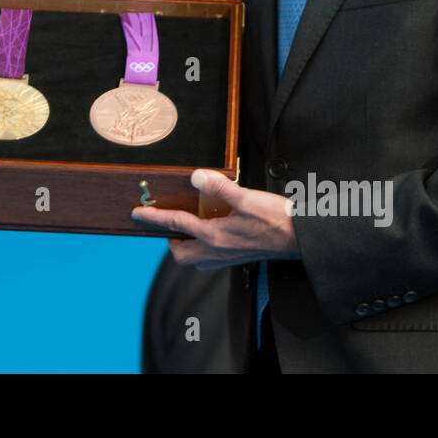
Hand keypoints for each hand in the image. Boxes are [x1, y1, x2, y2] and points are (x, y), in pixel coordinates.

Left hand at [129, 169, 299, 269]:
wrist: (301, 239)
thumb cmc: (277, 219)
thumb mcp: (246, 197)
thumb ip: (219, 187)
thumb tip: (196, 176)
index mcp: (214, 236)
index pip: (176, 225)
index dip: (154, 218)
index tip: (136, 214)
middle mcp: (217, 251)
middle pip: (181, 254)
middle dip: (171, 241)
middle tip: (170, 225)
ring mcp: (228, 257)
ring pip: (196, 260)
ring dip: (187, 247)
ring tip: (188, 230)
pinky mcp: (238, 257)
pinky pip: (211, 259)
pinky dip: (204, 248)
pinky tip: (213, 233)